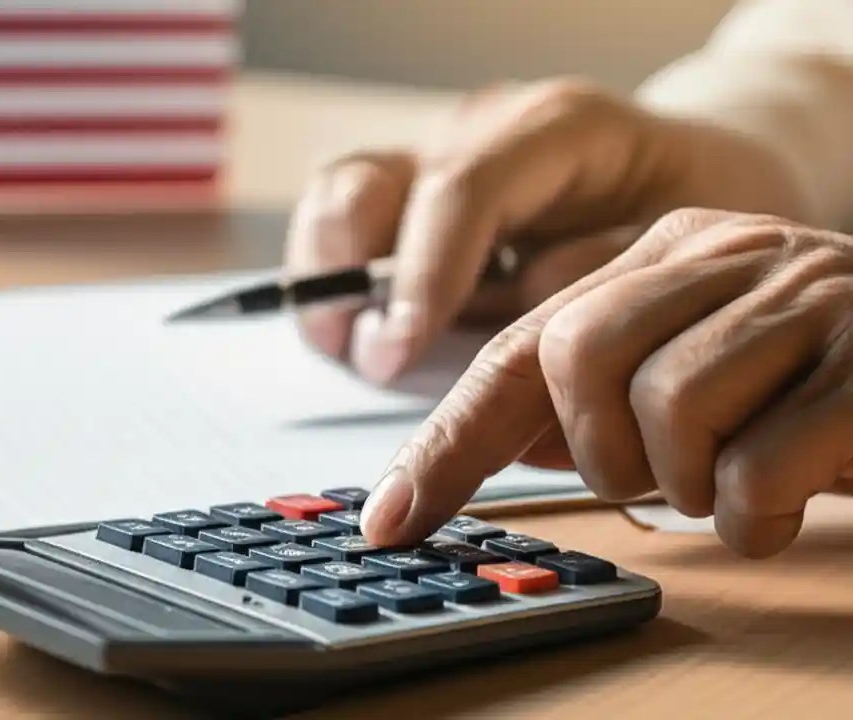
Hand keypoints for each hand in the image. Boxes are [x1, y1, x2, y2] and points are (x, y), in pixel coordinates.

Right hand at [284, 78, 807, 385]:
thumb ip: (598, 287)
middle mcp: (478, 133)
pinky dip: (340, 291)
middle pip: (365, 184)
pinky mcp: (410, 198)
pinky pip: (341, 236)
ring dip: (331, 286)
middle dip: (349, 277)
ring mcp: (436, 158)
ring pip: (336, 204)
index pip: (463, 190)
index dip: (424, 278)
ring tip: (367, 350)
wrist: (695, 173)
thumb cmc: (696, 213)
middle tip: (377, 356)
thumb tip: (509, 333)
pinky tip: (380, 337)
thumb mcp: (686, 251)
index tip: (403, 353)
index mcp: (558, 128)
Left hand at [360, 208, 852, 557]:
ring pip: (664, 404)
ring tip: (739, 484)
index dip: (445, 443)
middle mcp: (728, 254)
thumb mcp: (705, 374)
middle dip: (602, 453)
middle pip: (574, 356)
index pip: (519, 348)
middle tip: (664, 477)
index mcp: (669, 254)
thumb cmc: (826, 379)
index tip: (389, 520)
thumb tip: (508, 441)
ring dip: (689, 482)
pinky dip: (757, 514)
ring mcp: (807, 296)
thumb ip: (606, 394)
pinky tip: (790, 504)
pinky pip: (757, 465)